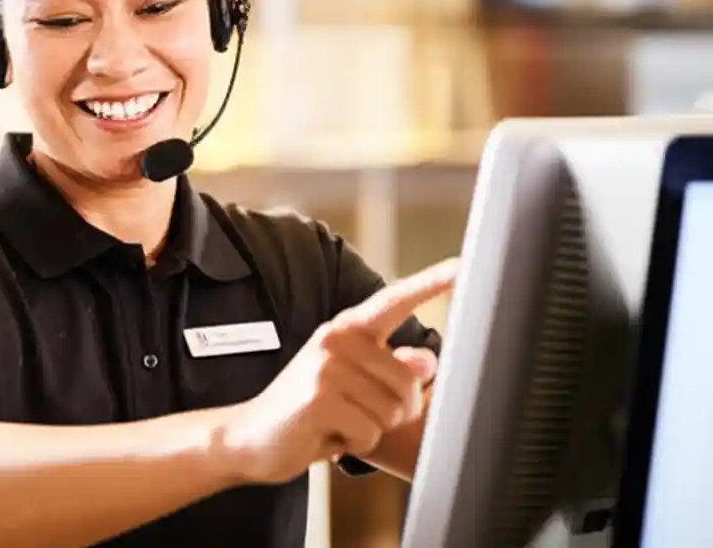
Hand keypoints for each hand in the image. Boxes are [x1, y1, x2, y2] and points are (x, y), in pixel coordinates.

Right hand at [218, 258, 458, 484]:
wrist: (251, 436)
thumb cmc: (309, 409)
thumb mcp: (351, 382)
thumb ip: (391, 368)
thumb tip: (426, 360)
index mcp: (346, 329)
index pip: (394, 301)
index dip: (430, 284)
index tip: (461, 267)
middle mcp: (335, 340)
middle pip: (408, 384)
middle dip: (392, 413)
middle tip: (354, 414)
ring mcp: (325, 368)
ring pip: (392, 412)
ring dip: (370, 430)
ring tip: (337, 423)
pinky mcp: (319, 401)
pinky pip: (369, 433)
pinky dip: (353, 445)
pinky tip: (327, 436)